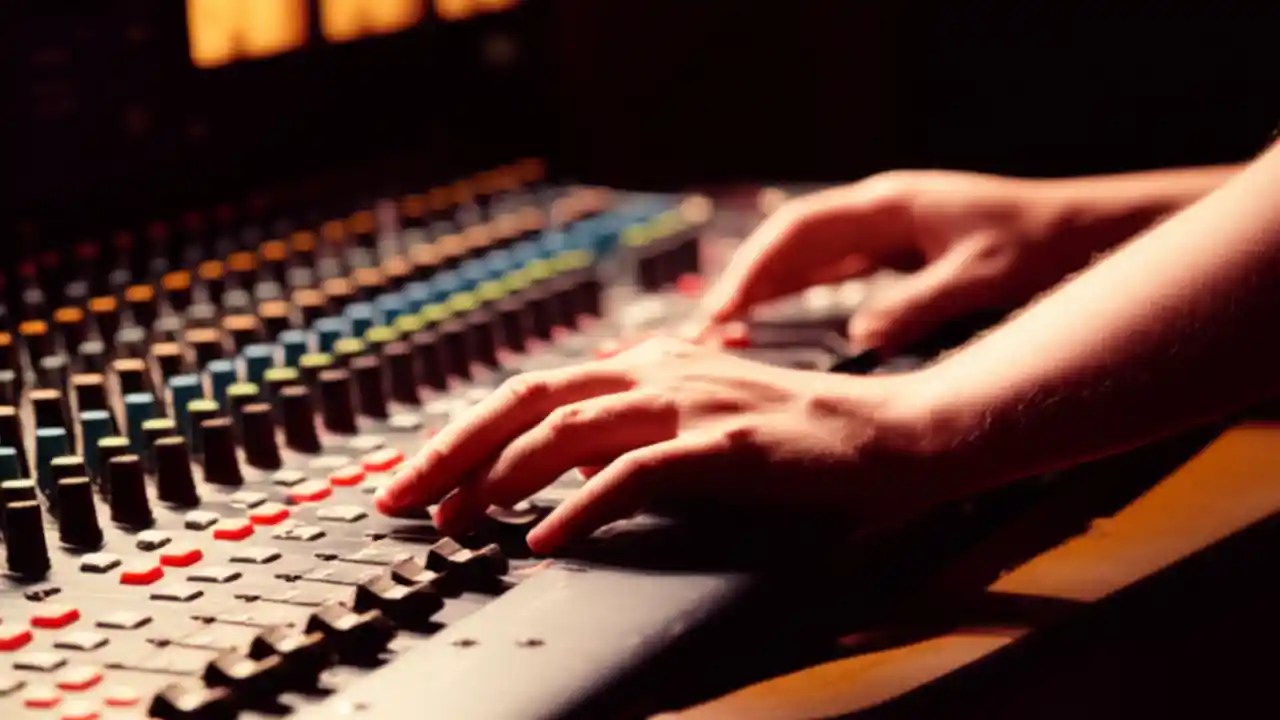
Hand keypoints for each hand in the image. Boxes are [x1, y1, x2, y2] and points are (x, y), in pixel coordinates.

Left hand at [375, 338, 935, 553]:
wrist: (891, 433)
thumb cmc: (796, 437)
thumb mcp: (695, 423)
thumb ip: (628, 435)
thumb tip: (554, 473)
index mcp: (646, 364)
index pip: (529, 392)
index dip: (463, 434)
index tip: (416, 479)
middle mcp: (657, 371)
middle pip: (526, 402)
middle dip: (451, 452)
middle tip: (398, 501)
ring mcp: (691, 403)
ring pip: (565, 433)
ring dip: (498, 481)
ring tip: (456, 525)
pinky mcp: (725, 444)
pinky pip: (633, 475)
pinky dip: (579, 508)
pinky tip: (545, 540)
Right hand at [701, 170, 1106, 352]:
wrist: (1088, 228)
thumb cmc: (1044, 245)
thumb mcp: (982, 278)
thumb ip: (919, 305)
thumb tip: (859, 336)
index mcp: (891, 204)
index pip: (800, 230)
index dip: (756, 269)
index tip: (723, 311)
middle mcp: (881, 208)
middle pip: (793, 239)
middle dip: (748, 280)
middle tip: (708, 329)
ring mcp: (888, 226)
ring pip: (808, 253)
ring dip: (767, 286)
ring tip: (726, 329)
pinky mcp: (899, 247)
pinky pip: (832, 266)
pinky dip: (798, 291)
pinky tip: (776, 317)